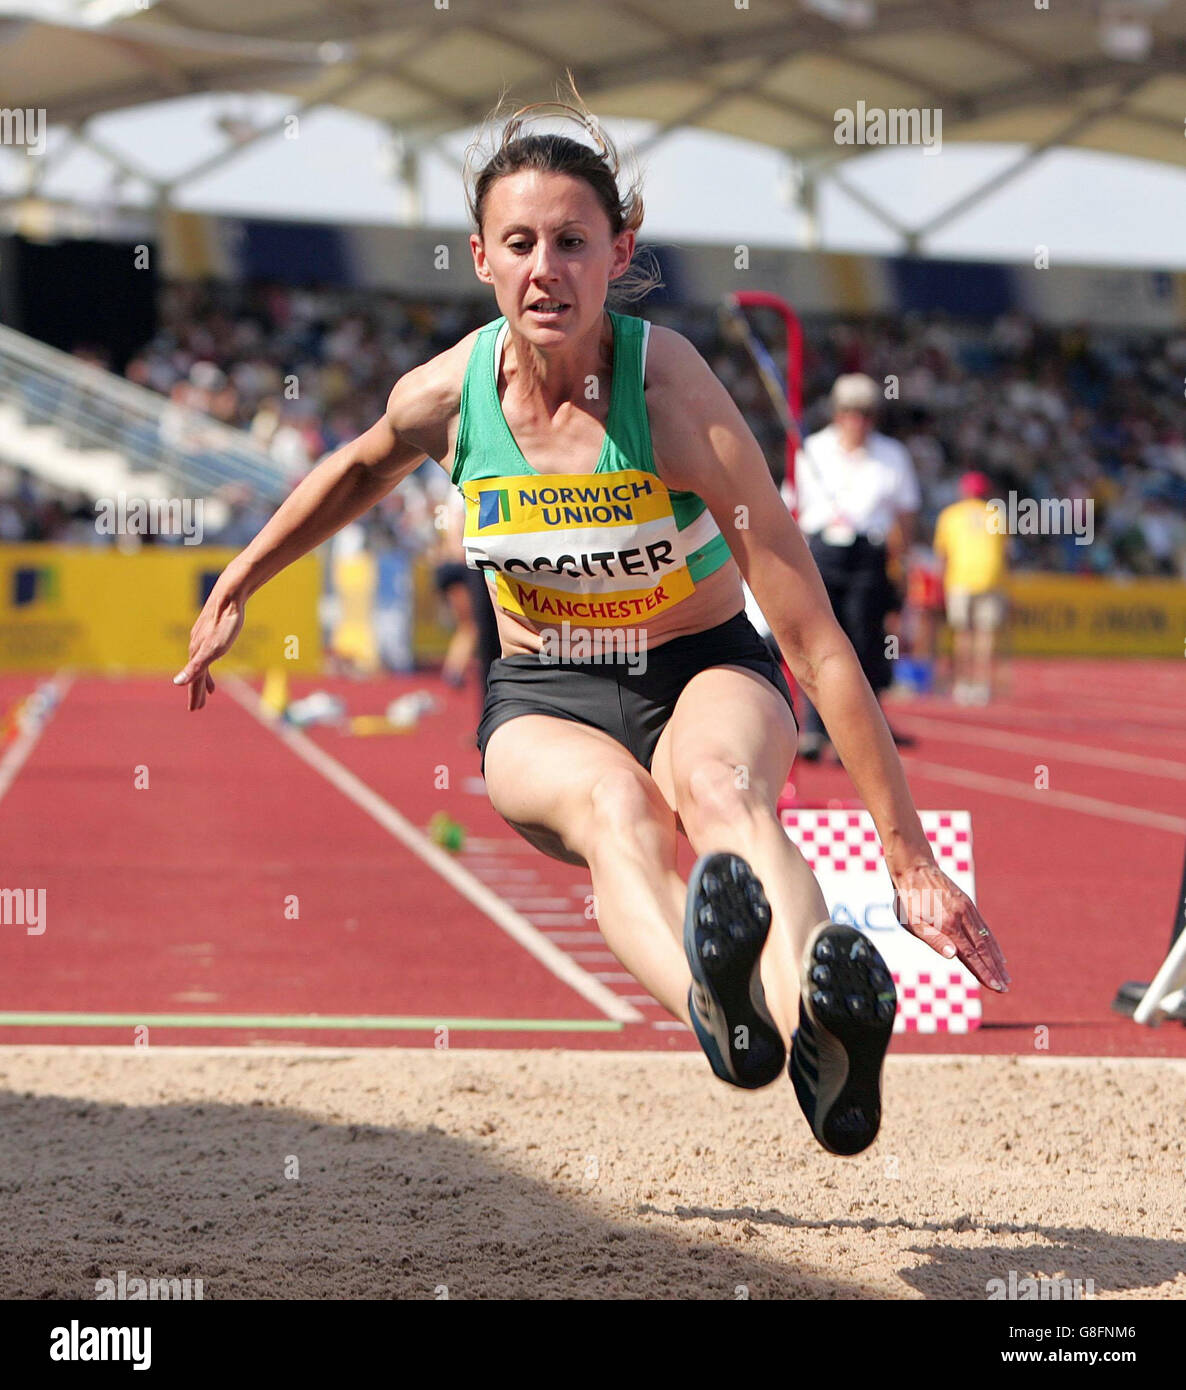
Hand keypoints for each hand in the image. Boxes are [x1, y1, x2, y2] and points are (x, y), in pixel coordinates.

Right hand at [173, 585, 244, 710]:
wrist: (230, 594)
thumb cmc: (225, 623)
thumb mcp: (214, 649)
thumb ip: (197, 667)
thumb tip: (177, 683)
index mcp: (197, 653)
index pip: (194, 681)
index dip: (194, 696)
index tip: (194, 710)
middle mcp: (196, 646)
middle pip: (196, 674)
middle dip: (197, 691)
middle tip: (199, 706)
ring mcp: (202, 637)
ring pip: (201, 663)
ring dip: (203, 678)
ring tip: (209, 690)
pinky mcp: (209, 629)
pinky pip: (207, 651)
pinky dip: (209, 661)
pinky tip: (214, 657)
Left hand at [891, 860, 1009, 992]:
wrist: (914, 868)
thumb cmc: (908, 899)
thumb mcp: (912, 922)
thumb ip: (934, 939)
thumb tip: (955, 957)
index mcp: (949, 926)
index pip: (971, 955)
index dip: (984, 973)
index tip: (996, 987)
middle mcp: (962, 918)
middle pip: (983, 950)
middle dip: (994, 970)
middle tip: (1005, 988)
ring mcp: (967, 910)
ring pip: (986, 938)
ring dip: (996, 958)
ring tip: (1006, 974)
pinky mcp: (967, 904)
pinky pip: (983, 927)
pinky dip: (992, 942)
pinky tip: (996, 951)